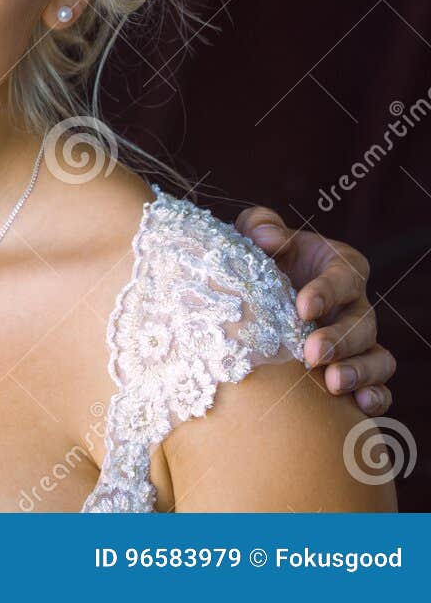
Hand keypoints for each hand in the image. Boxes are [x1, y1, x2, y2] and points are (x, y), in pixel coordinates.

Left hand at [235, 205, 394, 414]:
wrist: (252, 295)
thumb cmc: (259, 258)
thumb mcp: (254, 234)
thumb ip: (260, 225)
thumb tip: (268, 238)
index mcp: (340, 267)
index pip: (343, 277)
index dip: (327, 292)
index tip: (302, 306)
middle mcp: (355, 304)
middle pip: (362, 323)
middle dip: (339, 339)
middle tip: (311, 353)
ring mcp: (358, 341)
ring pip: (378, 358)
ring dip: (360, 371)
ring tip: (333, 383)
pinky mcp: (354, 369)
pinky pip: (379, 386)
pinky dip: (375, 397)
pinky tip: (358, 406)